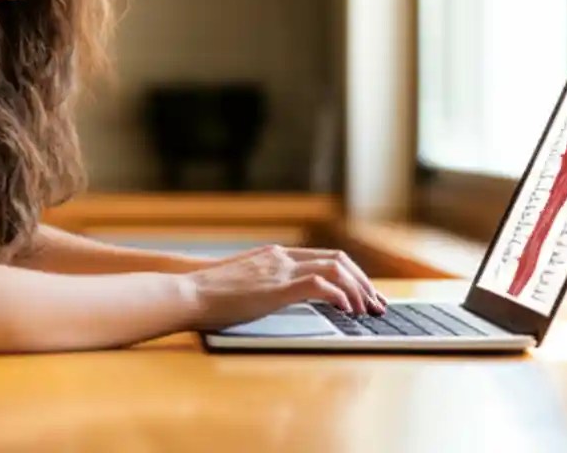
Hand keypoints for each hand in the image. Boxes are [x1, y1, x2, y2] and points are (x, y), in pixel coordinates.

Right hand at [182, 245, 387, 330]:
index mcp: (276, 255)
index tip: (365, 294)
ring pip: (336, 270)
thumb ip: (264, 285)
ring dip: (359, 290)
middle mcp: (283, 257)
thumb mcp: (244, 284)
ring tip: (368, 311)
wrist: (188, 290)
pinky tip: (347, 311)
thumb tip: (275, 298)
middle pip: (339, 260)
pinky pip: (321, 286)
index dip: (351, 275)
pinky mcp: (278, 286)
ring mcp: (281, 269)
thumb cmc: (209, 294)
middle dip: (364, 282)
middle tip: (378, 305)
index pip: (325, 257)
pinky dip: (341, 297)